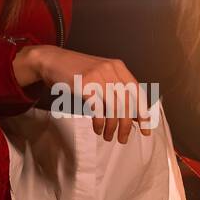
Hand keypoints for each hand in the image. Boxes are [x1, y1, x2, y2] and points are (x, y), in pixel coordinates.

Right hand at [17, 45, 152, 144]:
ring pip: (114, 107)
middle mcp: (111, 70)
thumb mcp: (101, 75)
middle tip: (124, 139)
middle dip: (127, 124)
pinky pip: (97, 108)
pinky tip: (97, 129)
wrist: (52, 60)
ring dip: (112, 126)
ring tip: (109, 136)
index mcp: (118, 67)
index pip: (137, 92)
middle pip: (126, 102)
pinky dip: (99, 122)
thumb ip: (117, 91)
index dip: (143, 112)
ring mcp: (97, 76)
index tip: (146, 129)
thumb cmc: (77, 71)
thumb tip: (134, 115)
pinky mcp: (84, 85)